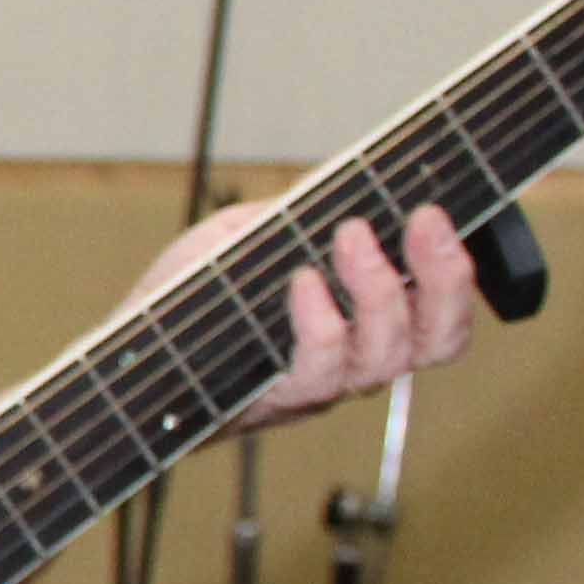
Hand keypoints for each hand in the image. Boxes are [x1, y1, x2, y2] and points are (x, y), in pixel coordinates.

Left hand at [137, 201, 480, 426]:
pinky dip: (319, 321)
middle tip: (425, 221)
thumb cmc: (190, 295)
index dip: (456, 271)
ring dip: (378, 289)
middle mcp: (355, 358)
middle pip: (436, 339)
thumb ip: (295, 217)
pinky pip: (318, 370)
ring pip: (385, 356)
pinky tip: (302, 280)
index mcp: (365, 320)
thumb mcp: (246, 238)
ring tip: (352, 235)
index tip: (436, 212)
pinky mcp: (276, 398)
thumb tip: (337, 185)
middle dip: (444, 278)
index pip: (440, 312)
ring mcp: (320, 384)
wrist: (127, 354)